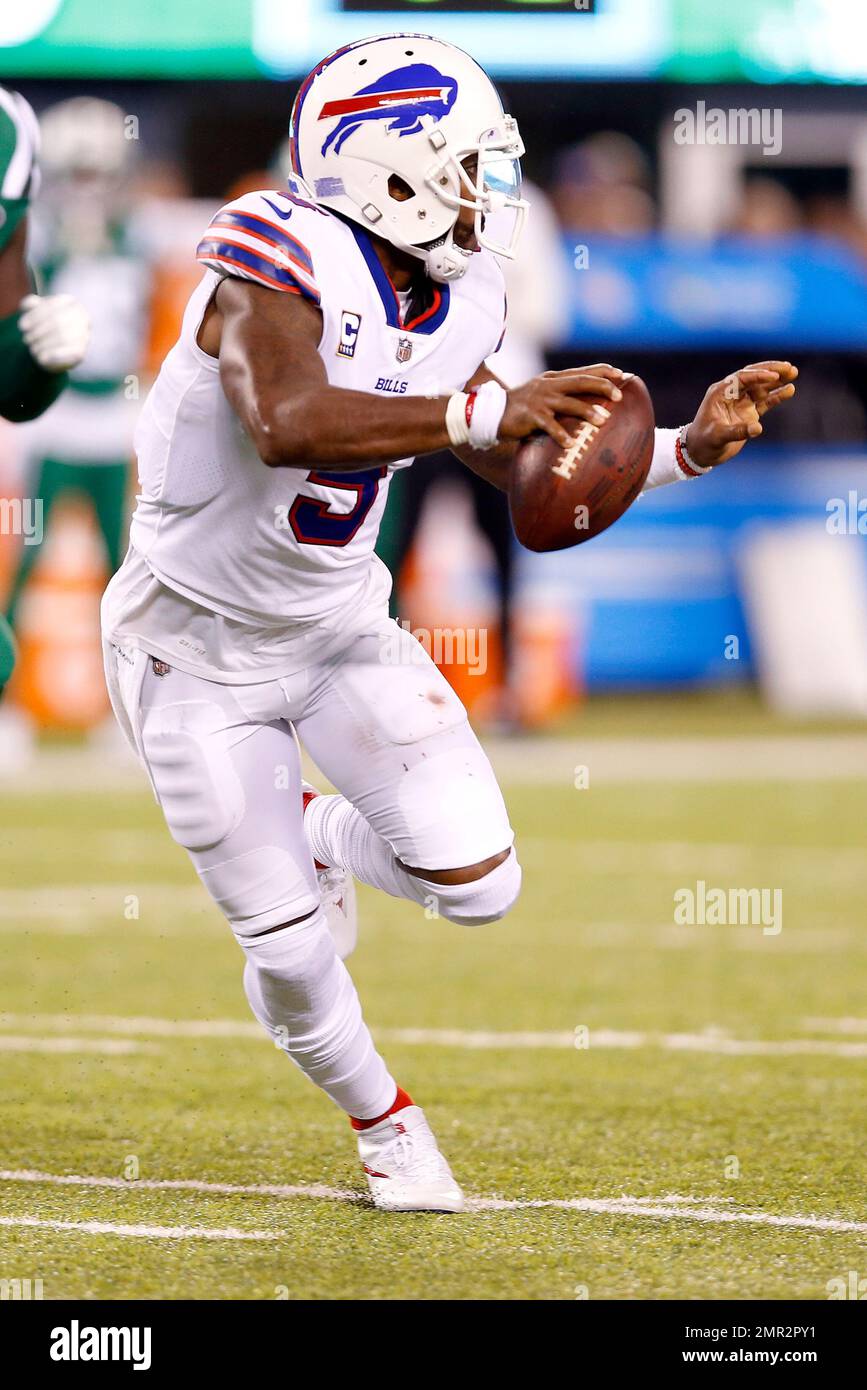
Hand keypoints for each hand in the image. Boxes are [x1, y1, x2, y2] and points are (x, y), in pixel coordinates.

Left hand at [19, 293, 90, 372]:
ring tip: (31, 348)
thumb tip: (29, 304)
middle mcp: (82, 318)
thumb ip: (30, 304)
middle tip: (25, 339)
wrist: (55, 349)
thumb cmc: (44, 326)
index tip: (21, 327)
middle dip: (38, 331)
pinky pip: (67, 353)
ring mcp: (84, 336)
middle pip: (57, 321)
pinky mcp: (81, 352)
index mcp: (72, 304)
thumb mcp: (35, 312)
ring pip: (62, 337)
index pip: (52, 306)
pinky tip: (41, 358)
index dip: (34, 316)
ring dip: (43, 344)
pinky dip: (53, 355)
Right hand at [500, 364, 625, 449]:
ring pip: (569, 403)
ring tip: (604, 421)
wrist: (493, 412)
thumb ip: (561, 395)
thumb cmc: (522, 407)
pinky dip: (560, 435)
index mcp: (554, 379)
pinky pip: (549, 426)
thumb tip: (587, 405)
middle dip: (602, 387)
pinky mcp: (531, 416)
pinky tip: (570, 444)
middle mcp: (549, 385)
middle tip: (619, 396)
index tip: (622, 375)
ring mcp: (540, 400)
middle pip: (580, 382)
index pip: (582, 371)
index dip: (603, 371)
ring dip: (587, 412)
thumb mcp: (542, 394)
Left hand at [686, 361, 797, 469]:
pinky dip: (777, 396)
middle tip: (789, 367)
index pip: (741, 378)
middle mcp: (731, 394)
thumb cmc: (704, 442)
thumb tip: (757, 428)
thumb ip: (737, 431)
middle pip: (754, 376)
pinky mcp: (748, 412)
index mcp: (720, 392)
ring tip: (794, 373)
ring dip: (777, 380)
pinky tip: (790, 390)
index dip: (758, 376)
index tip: (774, 376)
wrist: (700, 453)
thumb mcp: (718, 436)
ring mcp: (741, 402)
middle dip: (771, 371)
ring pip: (761, 387)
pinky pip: (765, 401)